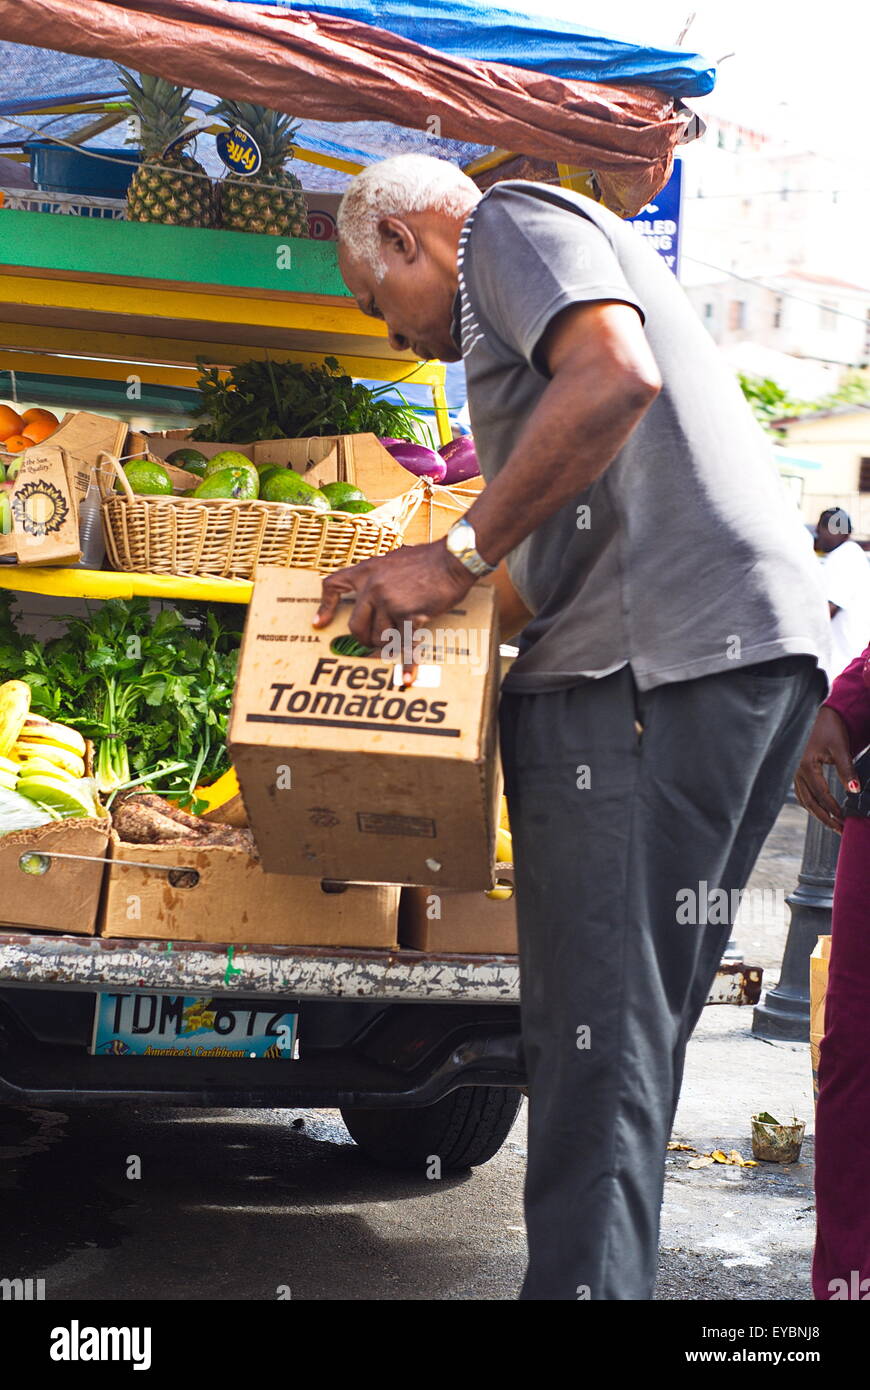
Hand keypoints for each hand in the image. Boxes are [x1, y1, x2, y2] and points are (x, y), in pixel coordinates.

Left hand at [313, 540, 474, 681]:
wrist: (452, 559)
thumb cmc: (429, 560)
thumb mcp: (395, 561)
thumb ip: (381, 576)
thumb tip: (377, 596)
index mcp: (367, 570)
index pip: (333, 585)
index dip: (325, 607)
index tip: (320, 623)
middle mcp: (373, 586)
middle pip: (356, 624)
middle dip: (365, 639)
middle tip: (374, 643)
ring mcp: (389, 600)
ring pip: (380, 636)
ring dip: (390, 644)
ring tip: (400, 642)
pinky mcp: (407, 613)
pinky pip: (403, 643)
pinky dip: (407, 662)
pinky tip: (407, 675)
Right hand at [794, 706, 859, 831]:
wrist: (821, 714)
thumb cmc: (830, 728)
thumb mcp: (841, 749)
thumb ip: (847, 771)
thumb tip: (854, 791)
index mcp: (806, 766)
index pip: (821, 795)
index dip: (834, 809)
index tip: (846, 819)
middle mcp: (797, 772)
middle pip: (810, 802)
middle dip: (826, 818)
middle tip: (840, 830)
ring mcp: (795, 772)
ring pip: (805, 800)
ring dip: (818, 814)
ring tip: (833, 824)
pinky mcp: (797, 772)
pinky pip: (802, 793)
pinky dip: (812, 804)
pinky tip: (822, 809)